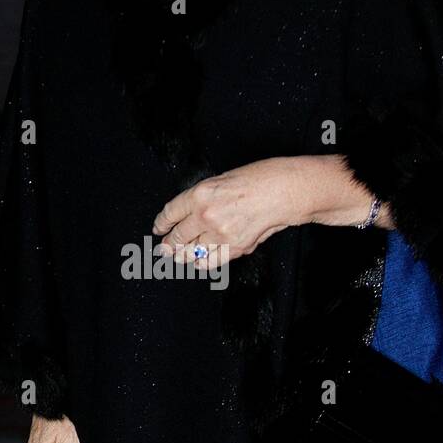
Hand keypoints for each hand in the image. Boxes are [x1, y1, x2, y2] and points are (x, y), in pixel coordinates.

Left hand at [152, 157, 305, 268]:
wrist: (284, 192)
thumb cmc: (256, 179)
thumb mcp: (219, 180)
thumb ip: (202, 199)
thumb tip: (190, 215)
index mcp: (199, 195)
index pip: (170, 213)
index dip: (161, 223)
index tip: (158, 228)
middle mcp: (205, 216)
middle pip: (178, 236)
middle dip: (169, 243)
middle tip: (164, 247)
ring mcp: (220, 234)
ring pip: (192, 251)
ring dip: (182, 255)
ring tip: (176, 257)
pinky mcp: (235, 247)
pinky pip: (211, 261)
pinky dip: (202, 263)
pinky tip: (197, 262)